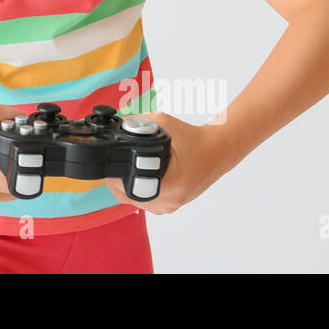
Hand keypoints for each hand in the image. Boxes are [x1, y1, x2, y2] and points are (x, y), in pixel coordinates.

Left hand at [104, 112, 231, 214]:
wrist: (216, 150)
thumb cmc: (192, 137)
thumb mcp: (162, 123)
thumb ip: (134, 124)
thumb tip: (113, 128)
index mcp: (170, 182)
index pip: (125, 188)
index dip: (113, 175)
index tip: (112, 161)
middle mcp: (170, 199)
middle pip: (126, 196)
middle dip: (117, 179)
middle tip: (120, 161)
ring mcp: (171, 206)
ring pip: (135, 201)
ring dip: (128, 186)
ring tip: (134, 166)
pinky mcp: (172, 206)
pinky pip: (146, 202)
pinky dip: (140, 190)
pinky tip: (144, 175)